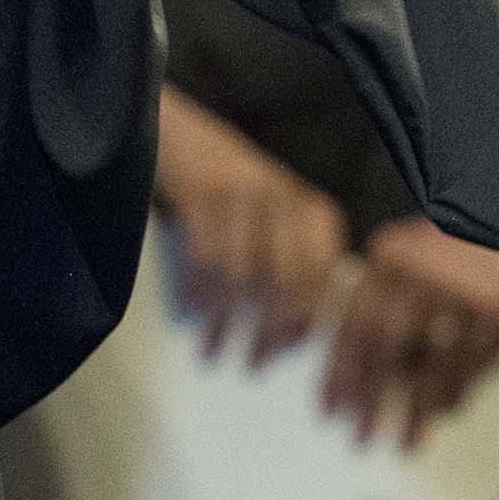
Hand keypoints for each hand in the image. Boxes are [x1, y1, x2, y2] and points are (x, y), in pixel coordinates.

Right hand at [155, 88, 349, 366]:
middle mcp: (284, 198)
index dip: (308, 320)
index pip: (321, 278)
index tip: (287, 353)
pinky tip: (191, 316)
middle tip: (252, 366)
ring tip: (212, 353)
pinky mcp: (201, 190)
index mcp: (311, 211)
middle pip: (284, 282)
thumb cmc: (231, 193)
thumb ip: (292, 266)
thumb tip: (295, 335)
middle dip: (267, 331)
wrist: (177, 133)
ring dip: (224, 323)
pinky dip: (197, 294)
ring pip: (240, 276)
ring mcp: (241, 192)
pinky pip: (203, 257)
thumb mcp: (274, 220)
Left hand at [322, 217, 498, 447]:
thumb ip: (388, 302)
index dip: (339, 371)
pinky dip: (456, 394)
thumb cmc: (466, 241)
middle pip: (385, 350)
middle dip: (370, 400)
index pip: (354, 323)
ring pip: (431, 366)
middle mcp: (421, 274)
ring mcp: (463, 294)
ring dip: (415, 411)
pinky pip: (472, 366)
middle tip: (360, 436)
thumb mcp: (415, 254)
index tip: (331, 406)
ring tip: (403, 441)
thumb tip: (366, 368)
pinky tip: (443, 413)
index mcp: (390, 257)